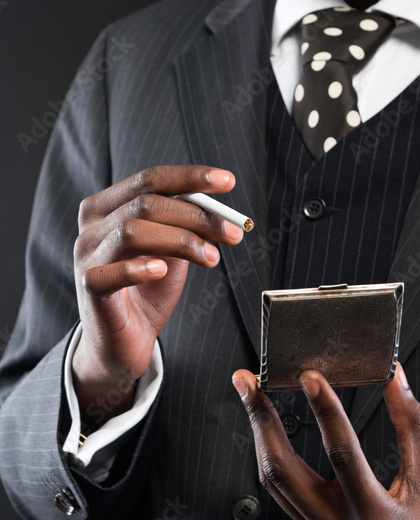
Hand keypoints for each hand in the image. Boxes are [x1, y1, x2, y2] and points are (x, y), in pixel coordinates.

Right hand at [73, 164, 241, 421]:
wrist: (124, 342)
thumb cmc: (148, 291)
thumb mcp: (171, 251)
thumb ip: (185, 225)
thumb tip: (220, 208)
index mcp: (109, 207)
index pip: (151, 179)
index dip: (190, 177)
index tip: (228, 182)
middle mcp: (92, 225)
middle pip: (147, 202)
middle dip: (197, 214)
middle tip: (232, 231)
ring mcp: (87, 255)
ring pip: (133, 230)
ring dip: (182, 240)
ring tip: (212, 258)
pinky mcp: (89, 288)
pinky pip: (111, 272)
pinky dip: (139, 268)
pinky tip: (162, 271)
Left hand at [232, 364, 419, 519]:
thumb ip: (411, 423)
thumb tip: (396, 377)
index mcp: (375, 518)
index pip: (341, 455)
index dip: (325, 411)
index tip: (310, 376)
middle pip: (281, 471)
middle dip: (261, 420)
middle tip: (246, 380)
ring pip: (275, 483)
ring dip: (261, 437)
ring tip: (252, 397)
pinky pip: (284, 496)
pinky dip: (274, 459)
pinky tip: (271, 433)